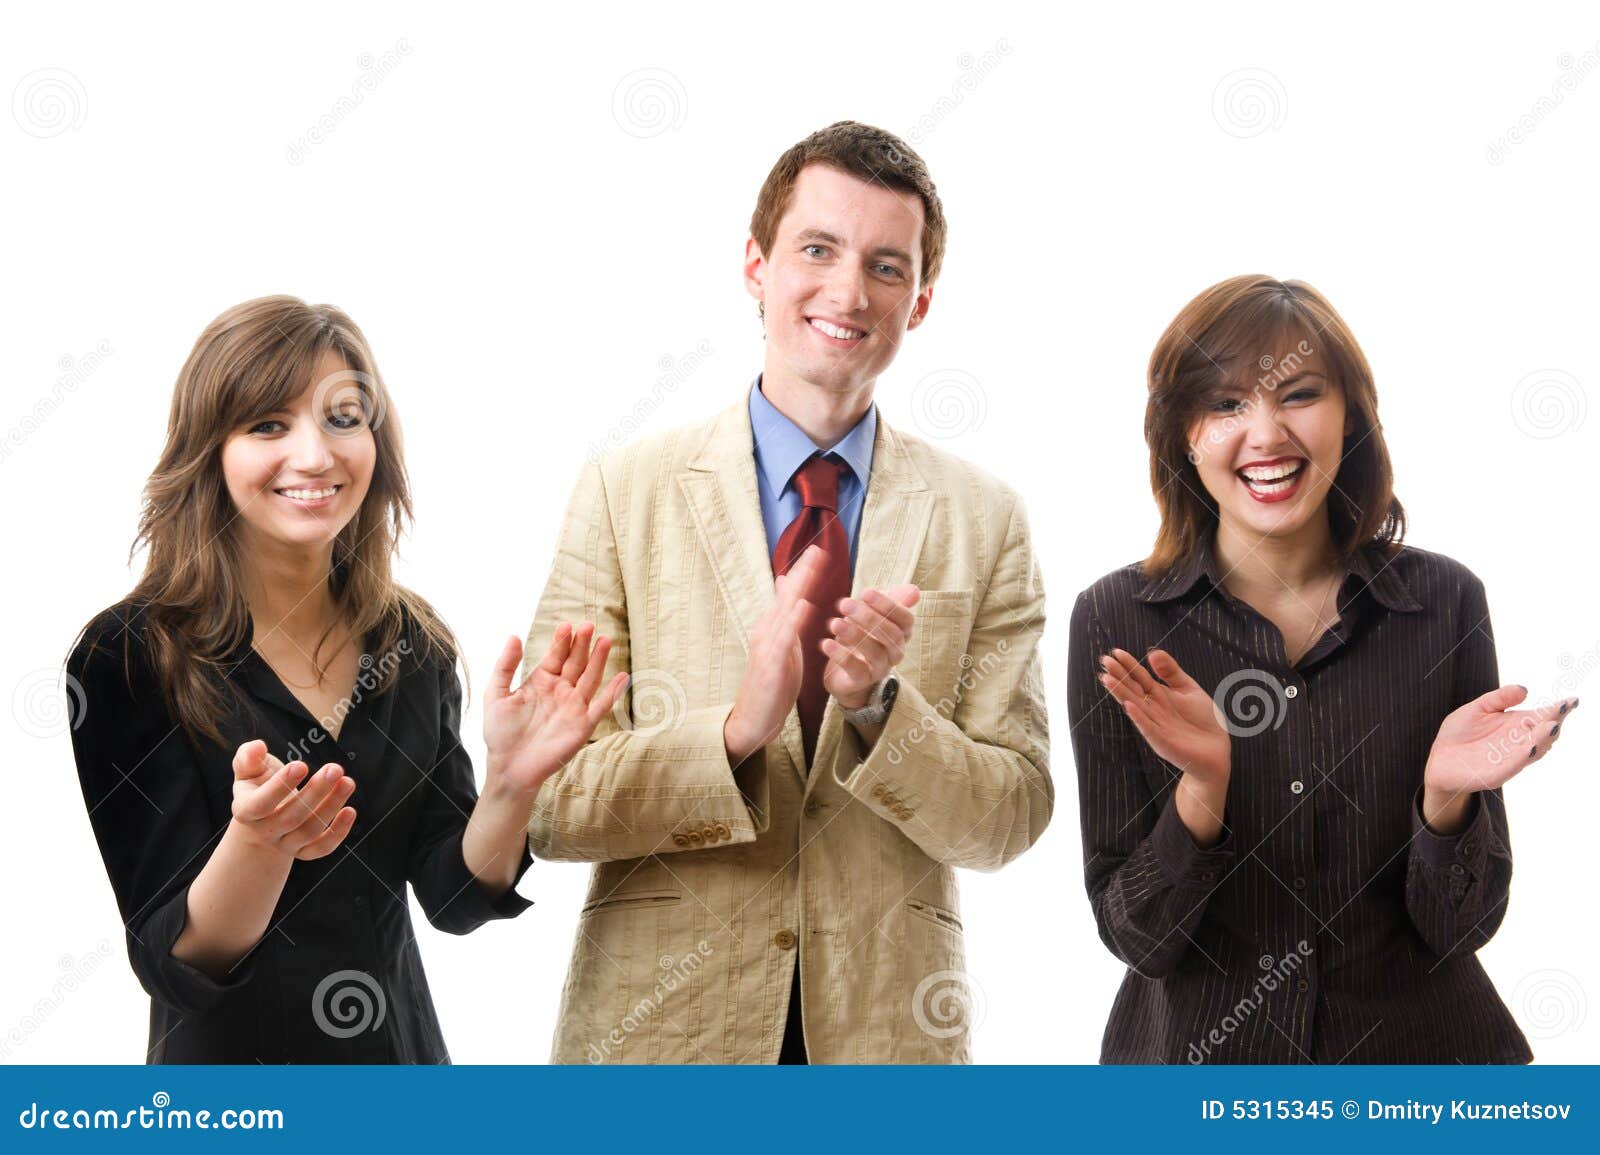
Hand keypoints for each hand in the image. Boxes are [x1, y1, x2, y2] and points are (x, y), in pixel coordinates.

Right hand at [229, 739, 356, 860]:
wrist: (261, 821)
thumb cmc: (257, 787)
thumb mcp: (248, 770)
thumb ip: (249, 757)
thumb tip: (257, 747)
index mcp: (245, 810)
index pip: (260, 804)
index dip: (280, 787)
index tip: (301, 765)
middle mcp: (264, 831)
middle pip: (291, 818)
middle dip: (316, 792)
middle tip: (335, 768)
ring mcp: (284, 844)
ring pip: (309, 831)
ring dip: (331, 806)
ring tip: (347, 782)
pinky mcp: (303, 851)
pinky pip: (321, 848)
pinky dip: (338, 833)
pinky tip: (350, 810)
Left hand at [484, 623, 629, 799]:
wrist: (509, 767)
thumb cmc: (500, 733)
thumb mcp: (495, 694)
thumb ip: (505, 666)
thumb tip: (514, 636)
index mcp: (541, 681)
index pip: (556, 655)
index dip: (562, 640)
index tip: (567, 625)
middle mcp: (561, 691)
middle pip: (576, 662)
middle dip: (582, 644)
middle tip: (588, 625)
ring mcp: (573, 707)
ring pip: (590, 678)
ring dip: (599, 660)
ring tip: (605, 640)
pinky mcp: (583, 726)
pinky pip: (601, 707)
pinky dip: (612, 692)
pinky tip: (622, 676)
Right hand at [724, 544, 822, 762]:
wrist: (754, 718)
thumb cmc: (772, 683)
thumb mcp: (782, 647)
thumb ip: (785, 619)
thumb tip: (789, 591)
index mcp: (772, 627)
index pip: (790, 595)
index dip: (803, 574)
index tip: (819, 552)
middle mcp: (767, 631)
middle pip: (786, 596)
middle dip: (802, 573)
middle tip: (818, 550)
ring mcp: (767, 646)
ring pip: (784, 611)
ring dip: (798, 587)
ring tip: (811, 568)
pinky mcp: (771, 664)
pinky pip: (783, 638)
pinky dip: (793, 620)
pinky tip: (803, 605)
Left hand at [822, 585, 919, 709]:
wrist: (845, 672)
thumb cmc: (862, 636)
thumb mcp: (874, 615)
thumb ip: (890, 600)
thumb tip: (914, 590)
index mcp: (902, 633)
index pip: (905, 619)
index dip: (888, 605)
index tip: (866, 593)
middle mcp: (895, 652)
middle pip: (892, 635)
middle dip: (869, 618)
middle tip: (845, 604)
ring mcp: (880, 668)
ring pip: (875, 653)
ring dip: (854, 635)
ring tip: (834, 623)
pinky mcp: (862, 680)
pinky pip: (855, 669)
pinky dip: (841, 655)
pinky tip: (827, 643)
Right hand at [1098, 648, 1231, 783]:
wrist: (1217, 750)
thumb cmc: (1204, 720)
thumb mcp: (1188, 689)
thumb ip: (1171, 672)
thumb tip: (1153, 652)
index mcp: (1159, 696)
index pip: (1139, 678)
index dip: (1128, 665)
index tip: (1116, 651)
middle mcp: (1153, 710)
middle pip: (1132, 690)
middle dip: (1118, 676)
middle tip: (1104, 660)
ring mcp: (1156, 726)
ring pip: (1135, 707)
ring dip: (1121, 693)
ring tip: (1107, 678)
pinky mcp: (1163, 742)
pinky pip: (1149, 728)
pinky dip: (1139, 718)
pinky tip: (1130, 705)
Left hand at [1422, 686, 1577, 824]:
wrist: (1440, 760)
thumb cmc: (1460, 733)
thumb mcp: (1478, 708)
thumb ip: (1499, 698)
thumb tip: (1524, 689)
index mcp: (1517, 725)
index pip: (1542, 717)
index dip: (1557, 710)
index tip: (1571, 701)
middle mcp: (1519, 743)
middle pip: (1543, 734)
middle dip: (1553, 722)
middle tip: (1561, 710)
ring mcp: (1510, 759)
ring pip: (1533, 750)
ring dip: (1543, 739)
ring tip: (1551, 726)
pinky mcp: (1497, 774)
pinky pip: (1513, 765)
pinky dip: (1523, 756)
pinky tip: (1531, 746)